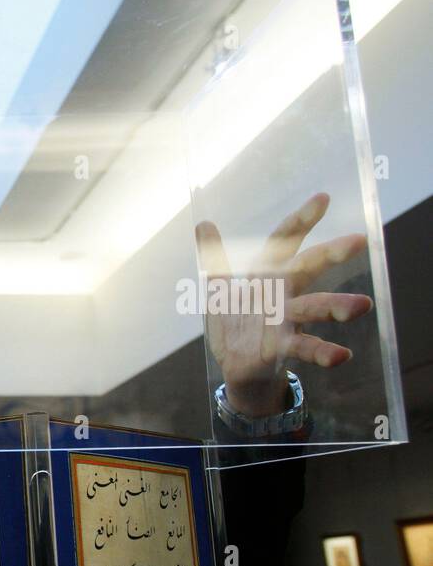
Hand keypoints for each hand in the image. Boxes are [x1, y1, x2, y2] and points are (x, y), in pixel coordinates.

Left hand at [197, 192, 372, 416]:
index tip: (323, 199)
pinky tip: (342, 355)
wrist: (237, 366)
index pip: (284, 242)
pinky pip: (305, 348)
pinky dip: (323, 352)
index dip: (300, 221)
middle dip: (331, 254)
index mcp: (267, 276)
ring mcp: (286, 320)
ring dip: (337, 306)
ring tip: (362, 306)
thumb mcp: (219, 290)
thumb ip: (214, 258)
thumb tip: (203, 223)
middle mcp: (282, 294)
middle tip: (359, 240)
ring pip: (314, 308)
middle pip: (308, 269)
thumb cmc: (236, 324)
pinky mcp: (283, 347)